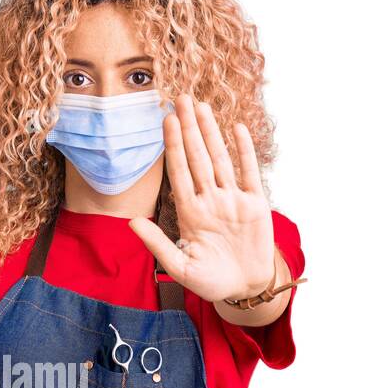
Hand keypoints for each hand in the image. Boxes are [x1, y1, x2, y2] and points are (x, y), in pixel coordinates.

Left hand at [128, 93, 274, 303]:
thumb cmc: (210, 281)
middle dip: (189, 129)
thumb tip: (132, 222)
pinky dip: (244, 151)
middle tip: (181, 99)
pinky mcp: (255, 204)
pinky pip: (249, 172)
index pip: (179, 172)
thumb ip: (157, 244)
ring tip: (202, 107)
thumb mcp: (180, 267)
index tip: (165, 120)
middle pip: (198, 158)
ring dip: (212, 133)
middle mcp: (210, 200)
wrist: (244, 288)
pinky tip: (237, 129)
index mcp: (190, 213)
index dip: (172, 146)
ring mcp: (232, 200)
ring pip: (220, 159)